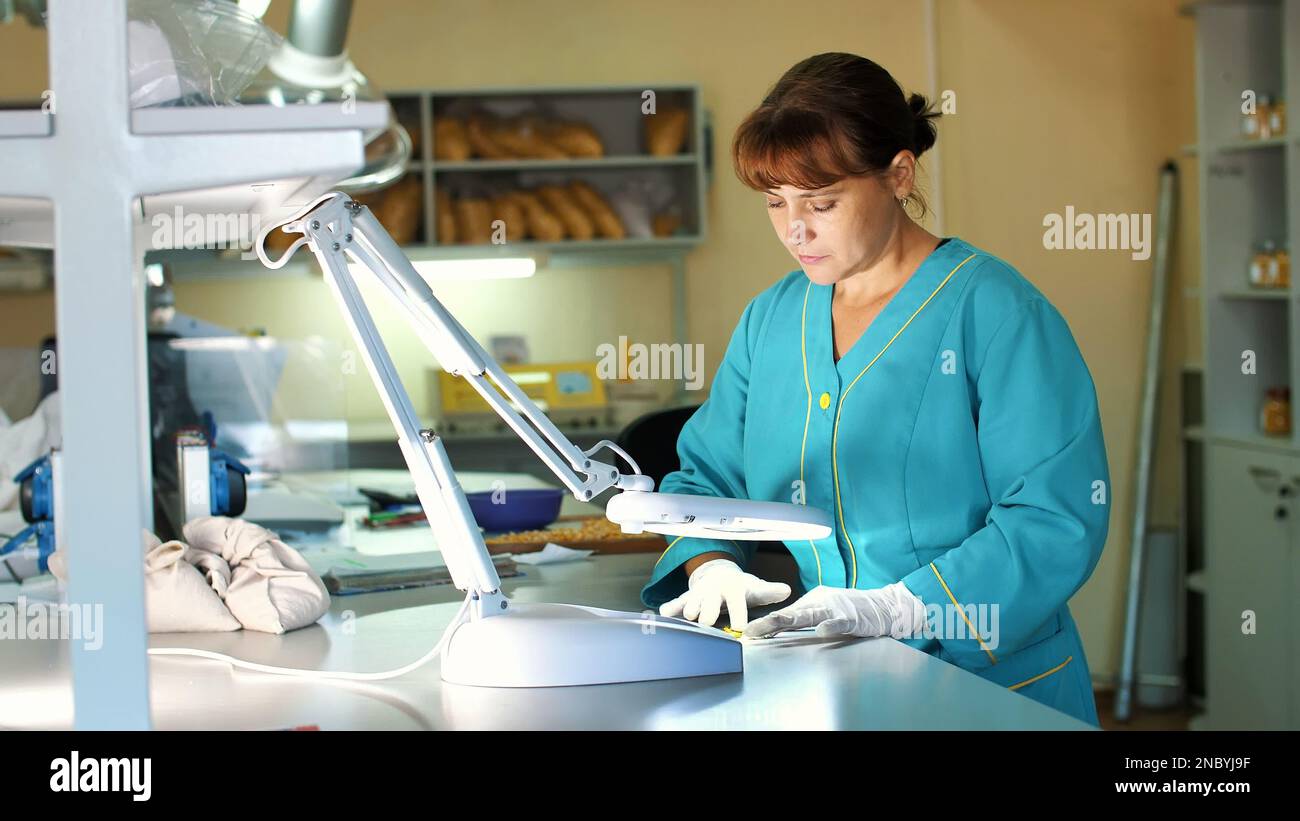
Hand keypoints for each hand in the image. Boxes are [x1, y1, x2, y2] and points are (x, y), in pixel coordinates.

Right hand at [659, 559, 791, 630]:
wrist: (718, 574)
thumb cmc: (739, 586)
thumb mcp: (755, 588)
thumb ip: (769, 591)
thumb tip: (786, 590)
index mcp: (732, 588)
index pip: (736, 602)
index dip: (738, 614)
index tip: (740, 627)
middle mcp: (713, 590)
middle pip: (709, 603)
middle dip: (708, 612)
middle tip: (708, 621)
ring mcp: (698, 594)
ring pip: (691, 603)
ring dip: (689, 611)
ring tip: (688, 617)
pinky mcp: (686, 599)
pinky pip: (676, 603)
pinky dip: (670, 609)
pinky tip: (665, 614)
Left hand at [742, 581, 926, 638]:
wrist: (884, 606)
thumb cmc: (851, 611)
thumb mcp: (824, 612)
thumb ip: (805, 619)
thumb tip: (778, 626)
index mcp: (813, 601)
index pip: (785, 614)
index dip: (766, 624)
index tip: (747, 634)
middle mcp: (821, 602)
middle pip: (791, 614)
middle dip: (768, 623)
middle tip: (749, 632)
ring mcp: (837, 609)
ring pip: (810, 615)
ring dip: (791, 621)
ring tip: (773, 624)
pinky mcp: (853, 619)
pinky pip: (841, 623)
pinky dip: (831, 627)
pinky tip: (822, 632)